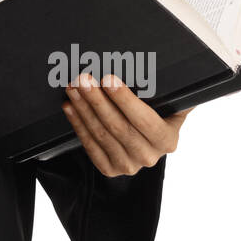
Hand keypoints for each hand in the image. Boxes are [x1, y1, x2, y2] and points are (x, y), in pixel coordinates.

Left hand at [61, 73, 190, 176]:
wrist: (146, 143)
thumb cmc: (156, 117)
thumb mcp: (168, 106)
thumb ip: (166, 92)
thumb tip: (164, 71)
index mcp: (166, 140)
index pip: (144, 119)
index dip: (125, 99)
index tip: (108, 80)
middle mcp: (148, 156)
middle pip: (118, 126)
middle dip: (97, 100)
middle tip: (83, 80)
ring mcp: (128, 165)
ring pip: (101, 135)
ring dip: (84, 108)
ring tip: (74, 88)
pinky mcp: (109, 169)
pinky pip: (90, 146)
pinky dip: (78, 124)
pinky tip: (71, 107)